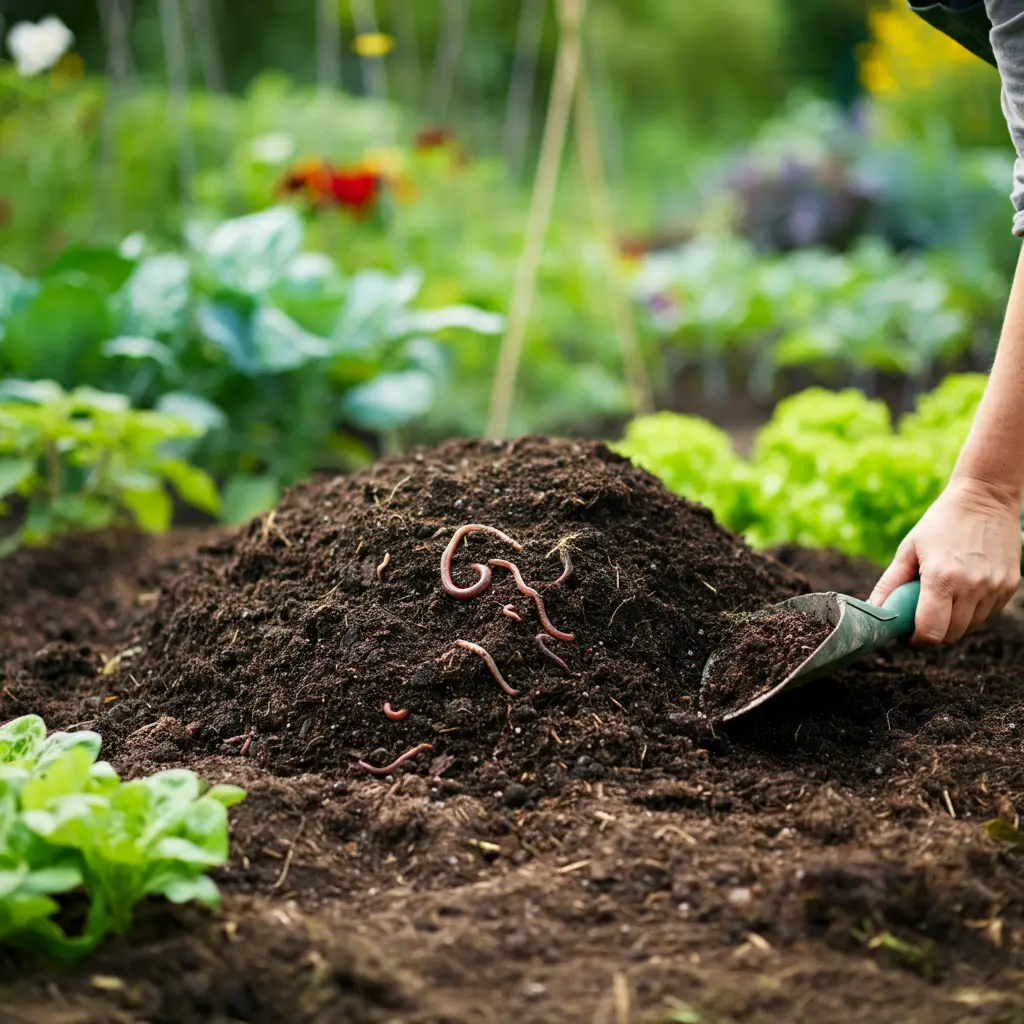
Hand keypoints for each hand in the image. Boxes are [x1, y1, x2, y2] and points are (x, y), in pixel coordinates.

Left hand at [869, 477, 1021, 646]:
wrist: (985, 498)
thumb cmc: (941, 522)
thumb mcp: (908, 549)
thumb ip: (890, 584)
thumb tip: (873, 611)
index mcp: (942, 578)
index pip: (930, 632)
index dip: (915, 641)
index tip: (906, 636)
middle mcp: (972, 587)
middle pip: (950, 636)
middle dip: (931, 635)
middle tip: (919, 620)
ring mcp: (995, 588)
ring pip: (970, 628)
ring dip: (952, 624)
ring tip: (940, 601)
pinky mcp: (1009, 586)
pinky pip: (987, 614)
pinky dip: (971, 613)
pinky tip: (961, 592)